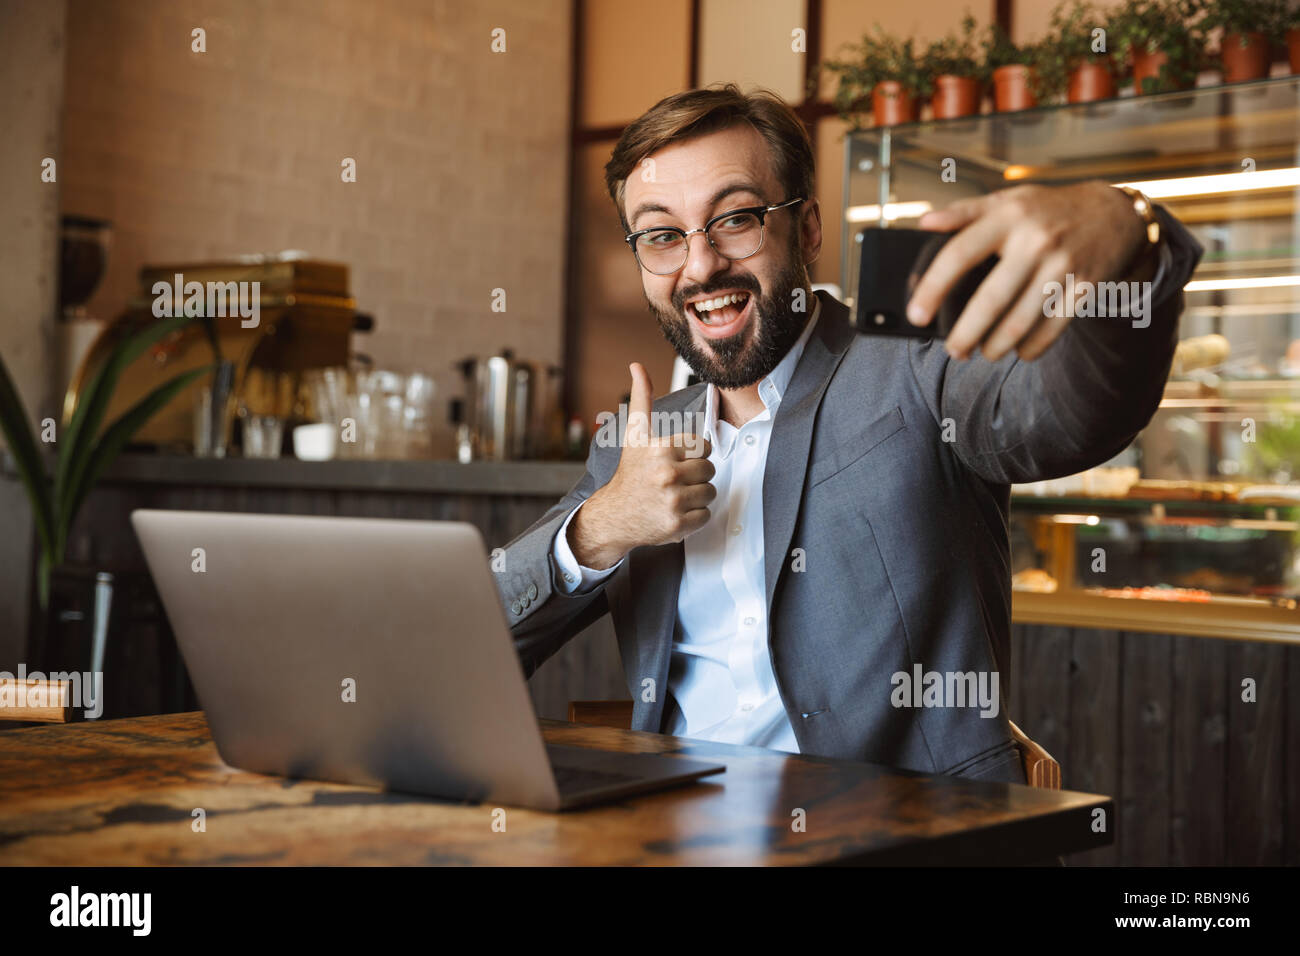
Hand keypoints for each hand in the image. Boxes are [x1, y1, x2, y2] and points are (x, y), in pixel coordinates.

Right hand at [567, 363, 714, 568]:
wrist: (615, 515)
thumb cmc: (630, 473)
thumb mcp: (635, 434)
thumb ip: (642, 398)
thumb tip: (637, 365)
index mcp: (661, 449)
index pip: (703, 446)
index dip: (692, 453)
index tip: (675, 460)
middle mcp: (666, 474)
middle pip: (710, 470)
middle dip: (695, 475)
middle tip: (674, 480)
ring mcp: (672, 501)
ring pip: (710, 492)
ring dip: (696, 495)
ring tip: (674, 495)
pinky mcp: (677, 525)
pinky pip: (705, 515)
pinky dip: (694, 516)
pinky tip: (675, 511)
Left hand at [908, 181, 1149, 361]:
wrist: (1114, 213)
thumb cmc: (1048, 210)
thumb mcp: (1008, 201)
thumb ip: (965, 212)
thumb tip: (924, 223)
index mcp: (1008, 217)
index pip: (959, 254)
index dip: (933, 288)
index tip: (917, 315)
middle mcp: (1035, 241)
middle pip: (990, 300)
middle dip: (965, 334)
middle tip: (953, 350)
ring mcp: (1063, 266)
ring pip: (1021, 322)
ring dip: (996, 347)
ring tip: (983, 353)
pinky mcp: (1085, 287)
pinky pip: (1052, 329)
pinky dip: (1031, 348)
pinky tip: (1019, 351)